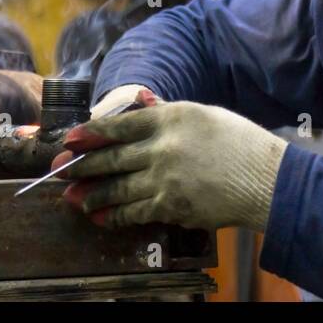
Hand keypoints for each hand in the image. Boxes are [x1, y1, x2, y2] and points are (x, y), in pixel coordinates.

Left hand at [53, 97, 288, 231]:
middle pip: (112, 157)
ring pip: (117, 188)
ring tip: (71, 197)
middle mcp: (163, 146)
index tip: (71, 139)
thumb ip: (167, 114)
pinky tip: (101, 216)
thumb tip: (140, 106)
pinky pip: (134, 212)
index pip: (120, 124)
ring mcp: (165, 178)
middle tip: (56, 171)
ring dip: (90, 194)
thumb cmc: (240, 143)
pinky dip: (115, 215)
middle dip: (80, 165)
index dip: (91, 133)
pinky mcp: (171, 207)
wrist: (266, 179)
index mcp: (171, 117)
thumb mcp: (204, 115)